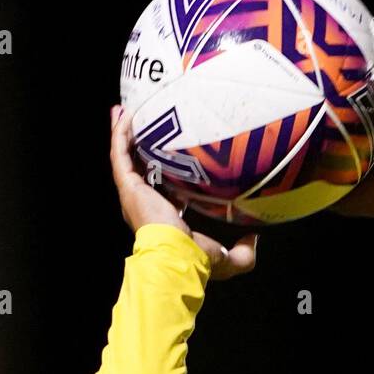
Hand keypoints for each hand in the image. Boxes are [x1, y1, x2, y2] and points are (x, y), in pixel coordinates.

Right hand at [109, 106, 258, 280]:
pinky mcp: (129, 187)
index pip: (164, 189)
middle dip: (139, 147)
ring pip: (125, 158)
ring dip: (124, 135)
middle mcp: (146, 205)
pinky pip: (120, 154)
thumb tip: (254, 236)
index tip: (175, 155)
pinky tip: (123, 114)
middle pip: (141, 168)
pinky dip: (119, 134)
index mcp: (166, 218)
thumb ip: (244, 251)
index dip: (167, 172)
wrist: (178, 257)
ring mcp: (135, 195)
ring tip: (125, 111)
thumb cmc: (198, 261)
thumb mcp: (228, 258)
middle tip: (143, 123)